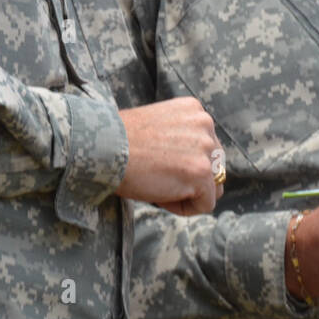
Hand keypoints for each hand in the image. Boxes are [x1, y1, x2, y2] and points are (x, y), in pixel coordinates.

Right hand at [117, 97, 223, 214]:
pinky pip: (205, 204)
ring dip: (187, 193)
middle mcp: (205, 123)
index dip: (183, 163)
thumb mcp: (158, 127)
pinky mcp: (201, 172)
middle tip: (157, 177)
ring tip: (158, 185)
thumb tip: (194, 166)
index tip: (158, 164)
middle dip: (189, 179)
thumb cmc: (120, 142)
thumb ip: (181, 139)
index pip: (206, 146)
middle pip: (214, 165)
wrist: (104, 147)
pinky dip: (184, 208)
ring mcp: (206, 148)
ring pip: (211, 186)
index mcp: (193, 109)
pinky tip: (160, 196)